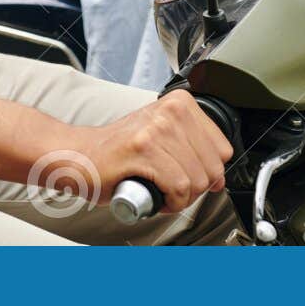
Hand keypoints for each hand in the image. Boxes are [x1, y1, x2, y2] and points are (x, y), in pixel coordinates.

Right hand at [55, 90, 232, 214]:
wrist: (81, 156)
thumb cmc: (120, 152)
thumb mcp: (163, 138)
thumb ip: (193, 149)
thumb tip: (219, 178)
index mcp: (180, 103)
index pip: (223, 148)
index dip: (209, 171)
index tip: (189, 175)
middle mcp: (170, 112)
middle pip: (212, 167)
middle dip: (196, 188)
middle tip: (172, 188)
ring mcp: (155, 129)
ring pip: (196, 180)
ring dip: (182, 198)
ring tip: (161, 191)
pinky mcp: (142, 150)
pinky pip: (178, 187)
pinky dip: (171, 202)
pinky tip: (156, 196)